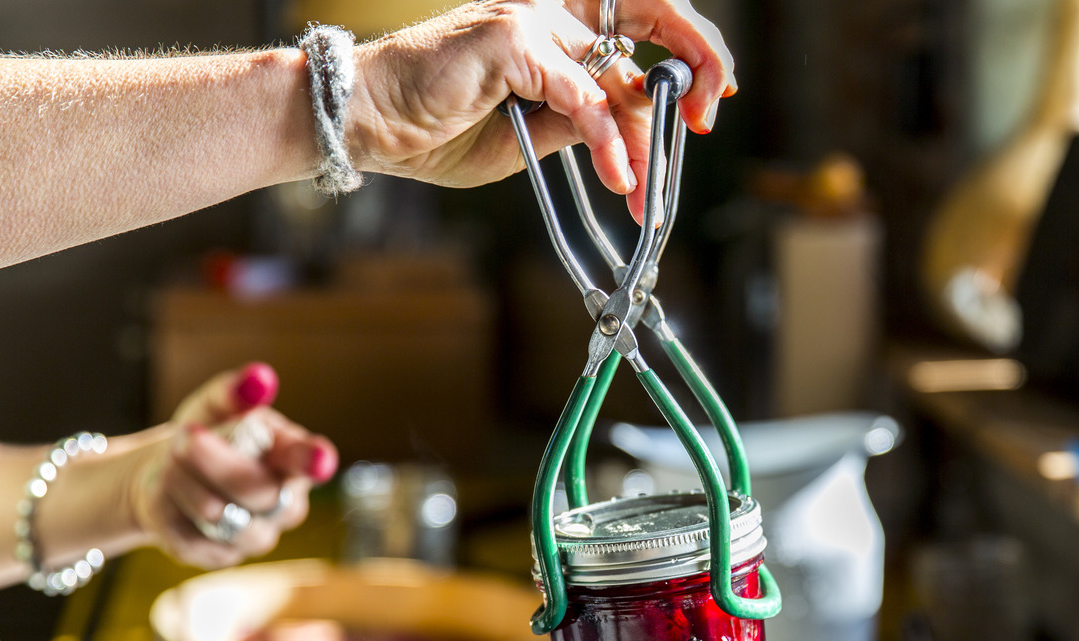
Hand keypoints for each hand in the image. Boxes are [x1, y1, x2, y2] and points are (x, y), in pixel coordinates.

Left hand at [128, 363, 338, 569]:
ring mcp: (255, 535)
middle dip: (215, 460)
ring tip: (169, 460)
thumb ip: (233, 393)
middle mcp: (284, 503)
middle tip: (186, 436)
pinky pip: (189, 537)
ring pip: (219, 515)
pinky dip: (169, 508)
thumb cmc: (206, 435)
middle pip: (256, 489)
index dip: (313, 461)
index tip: (318, 460)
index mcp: (292, 459)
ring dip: (184, 482)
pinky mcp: (220, 556)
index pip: (309, 462)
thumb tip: (257, 380)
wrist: (167, 473)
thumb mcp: (214, 407)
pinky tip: (167, 492)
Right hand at [349, 0, 735, 219]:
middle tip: (706, 120)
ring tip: (646, 187)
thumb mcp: (529, 138)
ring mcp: (533, 18)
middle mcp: (550, 12)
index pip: (639, 34)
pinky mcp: (514, 38)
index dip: (684, 61)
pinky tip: (619, 175)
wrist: (372, 125)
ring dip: (642, 138)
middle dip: (694, 66)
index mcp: (556, 31)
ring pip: (617, 73)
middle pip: (649, 23)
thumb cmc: (435, 130)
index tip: (705, 108)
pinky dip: (607, 139)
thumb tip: (634, 136)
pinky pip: (582, 95)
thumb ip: (580, 126)